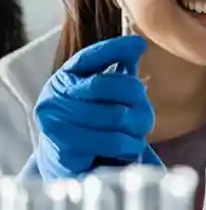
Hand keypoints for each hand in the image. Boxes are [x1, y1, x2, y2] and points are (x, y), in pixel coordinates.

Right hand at [33, 35, 160, 179]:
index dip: (115, 48)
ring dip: (137, 129)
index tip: (138, 45)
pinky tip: (128, 149)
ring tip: (136, 136)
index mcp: (65, 79)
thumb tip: (137, 44)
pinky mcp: (65, 149)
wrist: (64, 165)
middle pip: (111, 85)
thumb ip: (119, 73)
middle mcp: (55, 96)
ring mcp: (56, 122)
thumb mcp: (103, 96)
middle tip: (145, 117)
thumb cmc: (90, 126)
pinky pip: (113, 141)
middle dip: (138, 100)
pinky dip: (130, 146)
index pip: (90, 56)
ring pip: (117, 116)